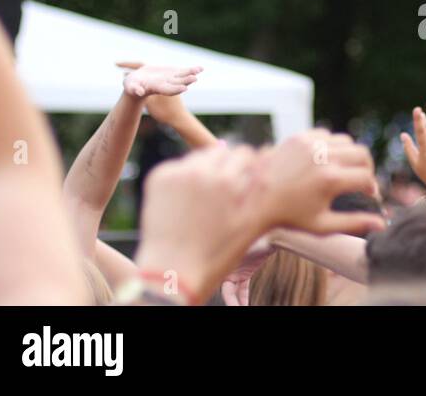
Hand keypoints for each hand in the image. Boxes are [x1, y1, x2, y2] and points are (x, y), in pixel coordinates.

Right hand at [120, 62, 201, 97]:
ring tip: (199, 69)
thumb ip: (134, 89)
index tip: (184, 88)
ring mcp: (170, 79)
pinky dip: (191, 70)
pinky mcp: (171, 73)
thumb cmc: (132, 86)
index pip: (167, 90)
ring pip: (182, 76)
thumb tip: (139, 92)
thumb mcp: (131, 88)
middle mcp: (166, 84)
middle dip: (186, 81)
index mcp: (157, 88)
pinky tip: (200, 68)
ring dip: (191, 73)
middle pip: (177, 83)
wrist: (137, 83)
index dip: (175, 89)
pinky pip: (183, 72)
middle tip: (195, 78)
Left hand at [134, 145, 265, 303]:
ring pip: (198, 157)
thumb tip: (267, 152)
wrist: (171, 272)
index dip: (247, 167)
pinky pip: (178, 166)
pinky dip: (184, 177)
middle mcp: (200, 171)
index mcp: (226, 181)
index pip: (244, 153)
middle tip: (223, 193)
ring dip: (205, 170)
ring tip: (204, 198)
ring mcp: (176, 173)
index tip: (244, 182)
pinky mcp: (157, 178)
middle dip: (226, 167)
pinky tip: (186, 200)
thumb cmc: (216, 253)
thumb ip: (261, 186)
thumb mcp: (249, 222)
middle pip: (221, 152)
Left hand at [257, 130, 385, 234]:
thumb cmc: (290, 216)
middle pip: (363, 155)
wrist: (255, 198)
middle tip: (361, 181)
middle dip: (366, 169)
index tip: (369, 194)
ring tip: (345, 170)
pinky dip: (332, 146)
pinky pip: (328, 135)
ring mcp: (312, 144)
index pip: (367, 178)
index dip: (372, 188)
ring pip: (348, 142)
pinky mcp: (301, 136)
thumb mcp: (322, 225)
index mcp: (331, 180)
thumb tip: (382, 224)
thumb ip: (354, 223)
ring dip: (351, 155)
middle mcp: (324, 157)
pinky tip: (325, 160)